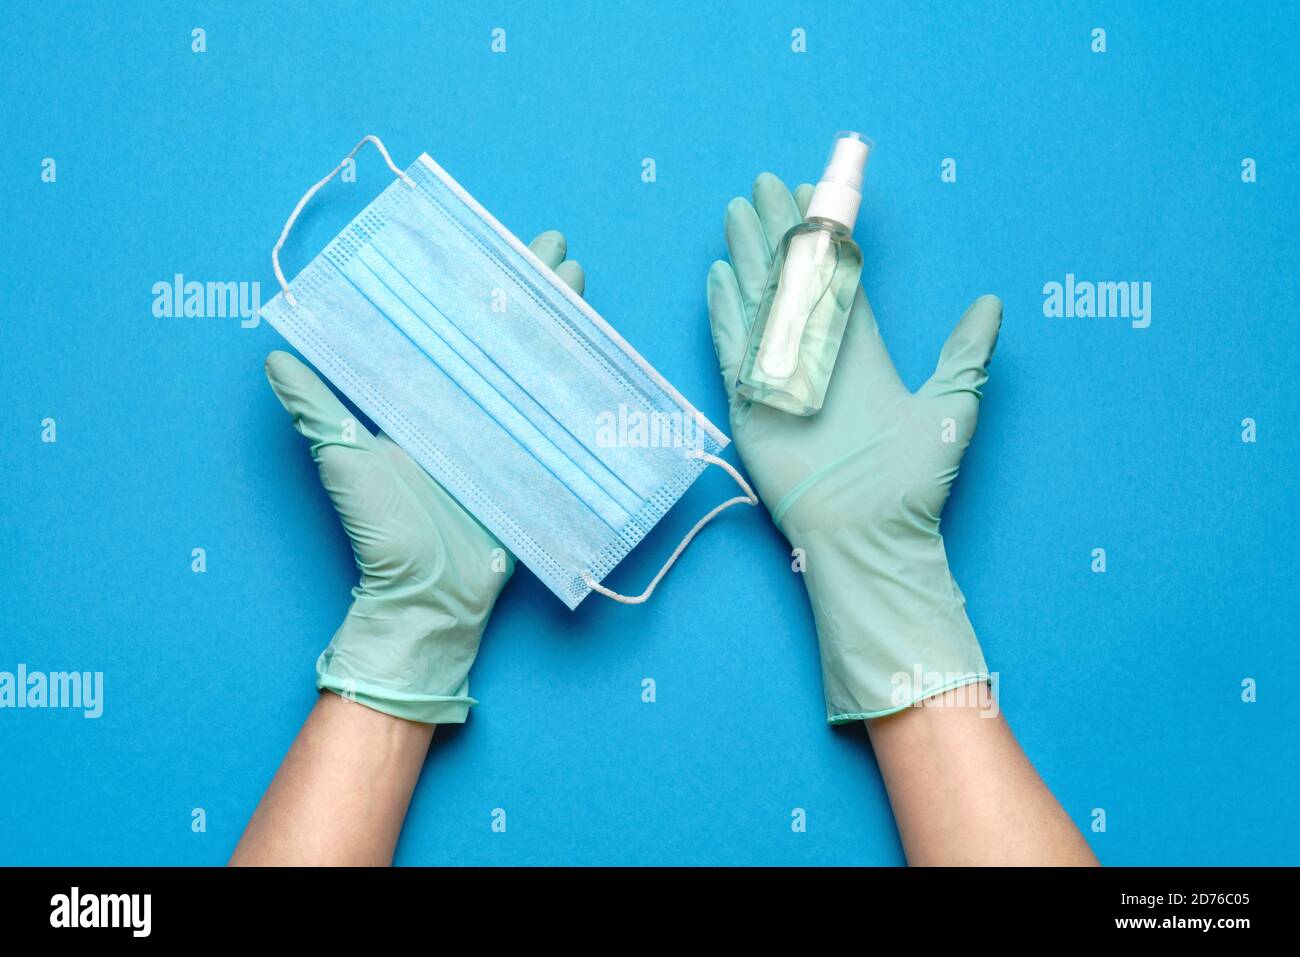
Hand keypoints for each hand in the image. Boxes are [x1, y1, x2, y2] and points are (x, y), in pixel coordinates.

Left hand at [266, 231, 584, 723]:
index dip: (474, 287)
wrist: (428, 596)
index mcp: (426, 399)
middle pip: (506, 338)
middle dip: (532, 291)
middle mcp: (470, 409)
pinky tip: (599, 354)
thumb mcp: (343, 460)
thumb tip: (276, 355)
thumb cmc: (381, 530)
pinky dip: (578, 387)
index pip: (455, 329)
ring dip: (561, 327)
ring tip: (581, 284)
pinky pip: (559, 417)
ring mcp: (507, 435)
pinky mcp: (534, 464)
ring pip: (538, 368)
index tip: (491, 244)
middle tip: (557, 247)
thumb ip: (316, 409)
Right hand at [707, 174, 1000, 720]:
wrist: (870, 533)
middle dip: (779, 231)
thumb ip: (966, 353)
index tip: (816, 192)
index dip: (825, 235)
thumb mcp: (952, 406)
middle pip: (793, 279)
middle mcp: (817, 354)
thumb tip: (992, 303)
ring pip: (761, 303)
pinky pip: (735, 350)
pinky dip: (726, 314)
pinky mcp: (751, 403)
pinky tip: (718, 277)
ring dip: (749, 258)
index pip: (837, 277)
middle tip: (764, 185)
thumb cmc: (913, 480)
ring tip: (735, 214)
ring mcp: (781, 376)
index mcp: (860, 348)